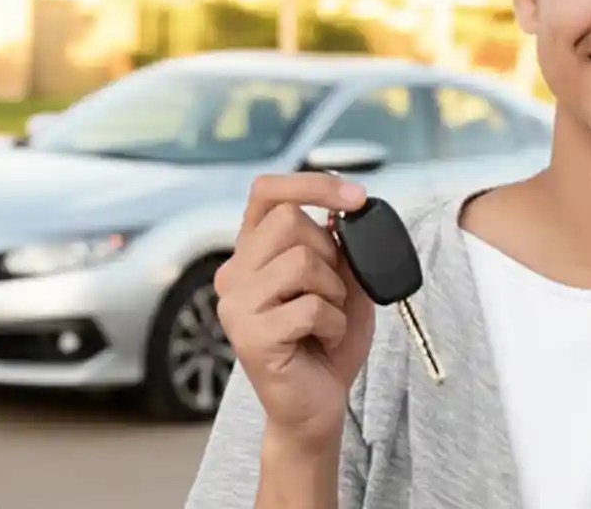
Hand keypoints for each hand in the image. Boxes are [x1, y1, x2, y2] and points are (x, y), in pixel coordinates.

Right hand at [215, 172, 374, 452]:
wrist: (316, 405)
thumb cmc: (327, 340)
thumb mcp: (343, 281)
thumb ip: (340, 245)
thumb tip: (344, 210)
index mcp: (252, 252)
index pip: (268, 191)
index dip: (312, 184)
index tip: (356, 196)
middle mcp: (234, 272)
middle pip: (291, 221)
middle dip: (330, 254)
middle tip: (333, 293)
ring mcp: (236, 304)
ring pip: (303, 262)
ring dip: (335, 294)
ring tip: (326, 320)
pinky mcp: (250, 335)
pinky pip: (310, 307)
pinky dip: (333, 324)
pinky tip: (322, 341)